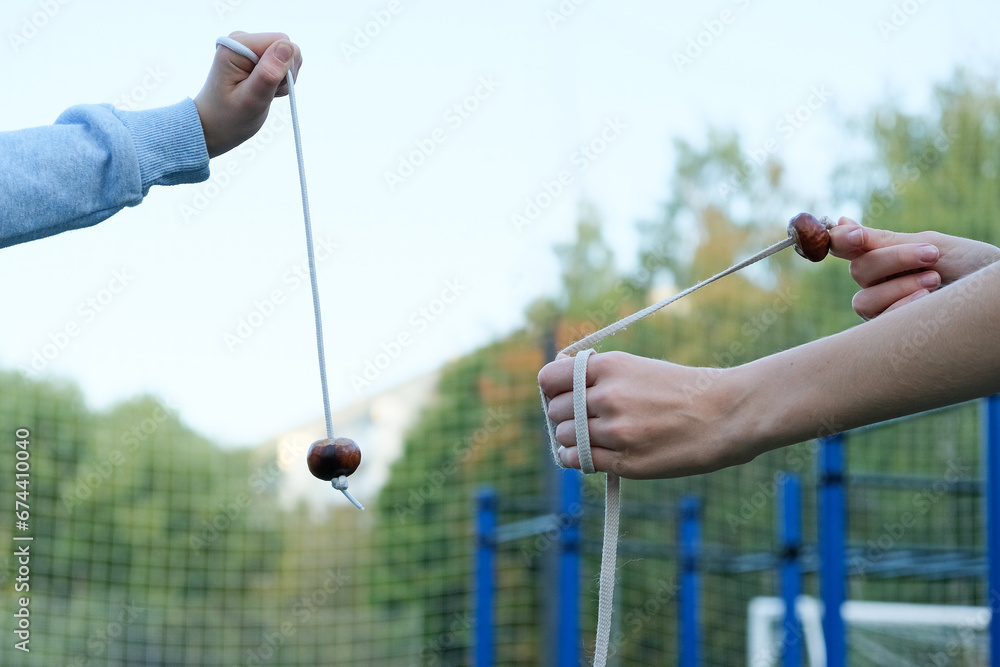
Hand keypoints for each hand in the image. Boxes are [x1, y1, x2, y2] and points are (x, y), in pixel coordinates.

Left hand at [193, 31, 302, 157]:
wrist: (213, 126)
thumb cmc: (227, 117)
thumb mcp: (250, 100)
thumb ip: (269, 73)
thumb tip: (288, 47)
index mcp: (238, 46)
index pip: (281, 42)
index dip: (284, 67)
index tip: (270, 88)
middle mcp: (244, 42)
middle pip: (286, 48)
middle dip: (284, 74)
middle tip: (265, 94)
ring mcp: (250, 49)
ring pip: (288, 57)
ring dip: (283, 80)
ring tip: (263, 94)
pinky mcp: (257, 58)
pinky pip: (283, 64)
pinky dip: (280, 82)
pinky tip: (264, 92)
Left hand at [538, 351, 752, 478]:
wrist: (726, 414)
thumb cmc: (681, 389)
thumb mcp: (637, 367)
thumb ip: (598, 374)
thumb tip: (556, 381)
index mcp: (610, 366)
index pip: (549, 379)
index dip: (552, 389)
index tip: (562, 395)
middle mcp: (608, 396)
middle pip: (556, 411)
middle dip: (564, 416)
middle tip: (582, 419)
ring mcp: (616, 430)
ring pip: (565, 437)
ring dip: (572, 439)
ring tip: (593, 437)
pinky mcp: (625, 461)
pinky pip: (579, 461)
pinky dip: (577, 458)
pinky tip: (590, 454)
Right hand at [829, 217, 999, 319]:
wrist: (995, 298)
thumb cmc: (970, 268)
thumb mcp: (930, 245)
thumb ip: (886, 240)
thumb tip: (840, 223)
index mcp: (881, 255)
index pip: (843, 246)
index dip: (841, 241)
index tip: (858, 237)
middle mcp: (875, 283)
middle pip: (858, 270)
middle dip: (893, 260)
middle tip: (931, 256)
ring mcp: (880, 309)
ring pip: (863, 299)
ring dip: (900, 287)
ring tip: (935, 281)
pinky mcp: (889, 333)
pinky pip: (878, 321)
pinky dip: (902, 307)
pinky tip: (926, 301)